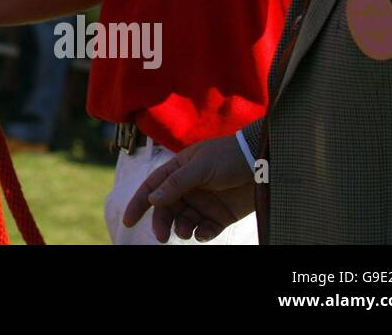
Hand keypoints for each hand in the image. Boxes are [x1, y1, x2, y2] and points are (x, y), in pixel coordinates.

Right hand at [122, 135, 256, 241]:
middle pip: (167, 209)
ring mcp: (204, 202)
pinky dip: (202, 234)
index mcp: (179, 170)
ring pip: (184, 221)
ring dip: (181, 229)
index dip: (139, 203)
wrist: (263, 163)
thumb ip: (177, 183)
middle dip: (162, 222)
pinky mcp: (221, 216)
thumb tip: (152, 199)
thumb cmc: (228, 156)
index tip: (129, 220)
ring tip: (186, 232)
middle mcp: (189, 187)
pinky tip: (203, 233)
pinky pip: (205, 229)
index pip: (153, 187)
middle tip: (161, 236)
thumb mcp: (200, 166)